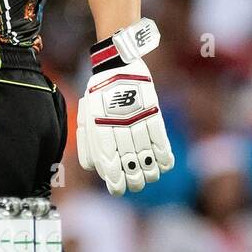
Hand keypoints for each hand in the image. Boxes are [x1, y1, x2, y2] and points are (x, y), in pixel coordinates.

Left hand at [77, 21, 173, 194]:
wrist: (118, 62)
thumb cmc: (100, 92)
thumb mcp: (86, 112)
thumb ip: (88, 140)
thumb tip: (94, 167)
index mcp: (99, 122)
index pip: (107, 155)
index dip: (113, 175)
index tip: (117, 188)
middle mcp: (117, 121)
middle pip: (127, 156)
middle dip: (131, 177)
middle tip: (134, 187)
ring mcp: (136, 115)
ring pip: (144, 149)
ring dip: (148, 168)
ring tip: (149, 178)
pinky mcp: (151, 109)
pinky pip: (159, 135)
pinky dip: (163, 151)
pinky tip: (164, 164)